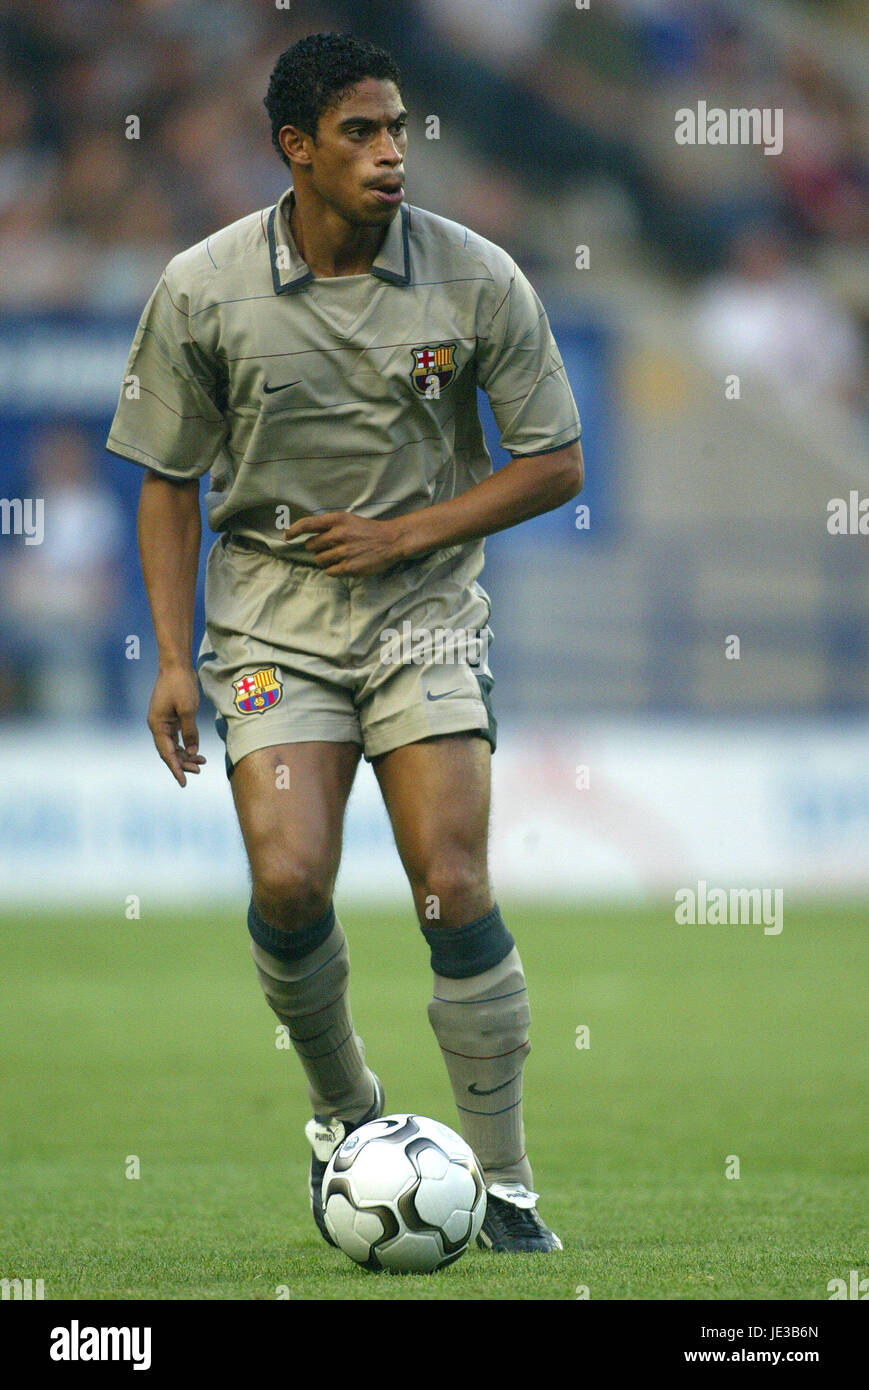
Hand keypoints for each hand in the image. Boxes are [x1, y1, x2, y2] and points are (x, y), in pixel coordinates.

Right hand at [147, 664, 205, 786]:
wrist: (176, 665)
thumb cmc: (181, 685)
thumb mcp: (188, 710)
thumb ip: (190, 732)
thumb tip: (193, 752)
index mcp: (157, 725)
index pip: (167, 753)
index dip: (176, 768)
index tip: (184, 782)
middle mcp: (157, 725)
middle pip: (169, 751)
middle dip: (183, 763)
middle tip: (199, 770)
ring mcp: (162, 721)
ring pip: (173, 745)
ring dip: (186, 755)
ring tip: (202, 763)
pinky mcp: (169, 717)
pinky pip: (176, 737)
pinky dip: (186, 744)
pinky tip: (196, 751)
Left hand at [284, 512, 404, 575]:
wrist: (391, 541)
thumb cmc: (367, 530)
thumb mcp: (348, 520)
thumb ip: (329, 526)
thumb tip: (307, 536)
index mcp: (337, 520)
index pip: (307, 524)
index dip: (294, 530)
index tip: (287, 536)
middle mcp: (339, 535)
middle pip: (311, 546)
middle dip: (316, 548)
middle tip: (327, 548)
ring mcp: (344, 552)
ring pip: (319, 560)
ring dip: (324, 560)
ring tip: (337, 556)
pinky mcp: (349, 567)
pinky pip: (329, 571)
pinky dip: (332, 569)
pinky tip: (342, 565)